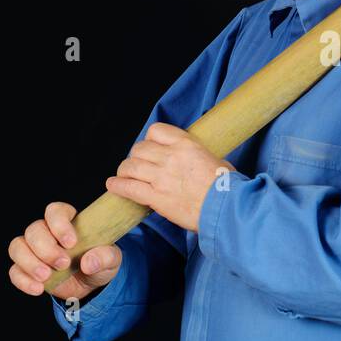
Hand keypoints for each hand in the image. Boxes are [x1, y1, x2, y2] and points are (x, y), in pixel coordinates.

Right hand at [7, 201, 122, 299]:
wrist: (91, 285)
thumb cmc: (100, 263)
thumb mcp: (112, 260)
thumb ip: (106, 257)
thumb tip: (89, 262)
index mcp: (68, 221)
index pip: (55, 211)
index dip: (59, 224)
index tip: (71, 243)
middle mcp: (46, 232)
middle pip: (34, 230)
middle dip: (46, 248)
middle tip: (63, 263)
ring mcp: (33, 250)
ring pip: (17, 247)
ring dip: (30, 262)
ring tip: (46, 276)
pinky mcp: (26, 269)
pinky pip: (14, 270)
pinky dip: (23, 280)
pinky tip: (38, 289)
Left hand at [105, 123, 235, 231]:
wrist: (227, 209)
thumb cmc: (227, 186)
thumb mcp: (215, 159)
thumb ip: (197, 155)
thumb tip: (192, 160)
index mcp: (187, 144)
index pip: (156, 131)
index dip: (150, 139)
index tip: (151, 148)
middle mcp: (171, 157)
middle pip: (139, 149)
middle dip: (136, 157)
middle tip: (139, 166)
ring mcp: (161, 178)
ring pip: (130, 166)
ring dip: (125, 171)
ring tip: (124, 176)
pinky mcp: (156, 198)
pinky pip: (129, 188)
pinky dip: (118, 186)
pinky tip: (113, 186)